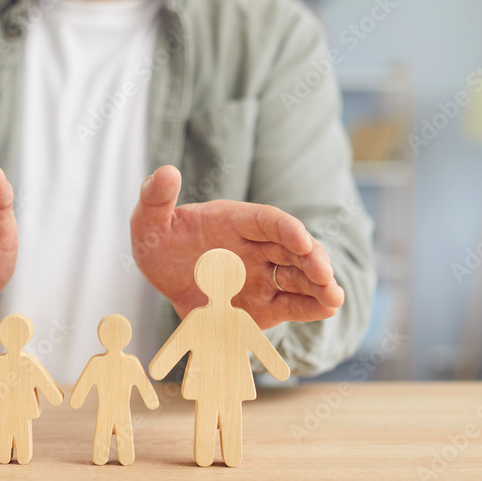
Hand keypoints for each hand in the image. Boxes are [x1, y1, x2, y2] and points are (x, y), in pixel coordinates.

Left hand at [130, 165, 343, 328]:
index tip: (301, 238)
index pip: (267, 220)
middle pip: (292, 249)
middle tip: (323, 273)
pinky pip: (292, 305)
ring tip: (334, 297)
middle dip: (312, 259)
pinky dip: (310, 307)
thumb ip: (155, 198)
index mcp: (234, 221)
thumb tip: (165, 171)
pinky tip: (326, 308)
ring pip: (299, 277)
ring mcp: (264, 275)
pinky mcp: (265, 305)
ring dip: (319, 285)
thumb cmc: (158, 245)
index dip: (286, 228)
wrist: (163, 282)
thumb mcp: (147, 222)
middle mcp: (256, 246)